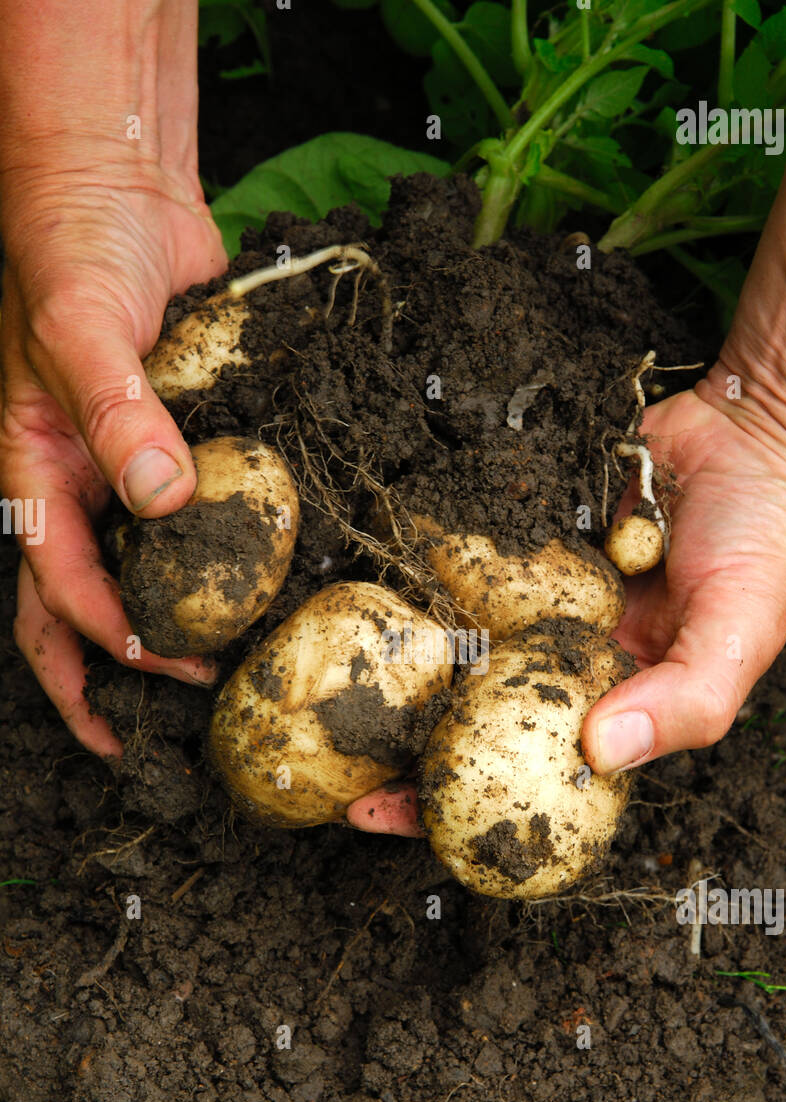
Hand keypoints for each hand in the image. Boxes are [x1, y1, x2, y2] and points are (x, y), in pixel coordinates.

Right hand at [0, 164, 227, 754]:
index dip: (103, 640)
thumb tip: (164, 501)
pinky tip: (261, 587)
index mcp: (34, 470)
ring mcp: (129, 467)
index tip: (161, 672)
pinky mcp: (180, 443)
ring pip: (138, 573)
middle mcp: (80, 483)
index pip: (59, 583)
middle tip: (141, 741)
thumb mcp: (80, 329)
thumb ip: (119, 416)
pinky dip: (217, 558)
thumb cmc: (72, 246)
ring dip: (163, 629)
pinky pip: (197, 513)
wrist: (117, 187)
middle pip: (73, 605)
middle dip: (98, 678)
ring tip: (209, 682)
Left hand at [347, 381, 785, 832]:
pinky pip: (463, 550)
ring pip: (449, 628)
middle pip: (462, 707)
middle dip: (396, 736)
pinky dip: (420, 561)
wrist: (766, 428)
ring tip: (322, 673)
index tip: (380, 815)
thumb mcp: (740, 637)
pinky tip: (367, 574)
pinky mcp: (522, 527)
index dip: (450, 801)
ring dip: (393, 652)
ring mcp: (534, 590)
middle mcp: (559, 653)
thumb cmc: (768, 543)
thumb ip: (684, 701)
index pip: (516, 769)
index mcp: (605, 700)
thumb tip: (599, 753)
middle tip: (326, 751)